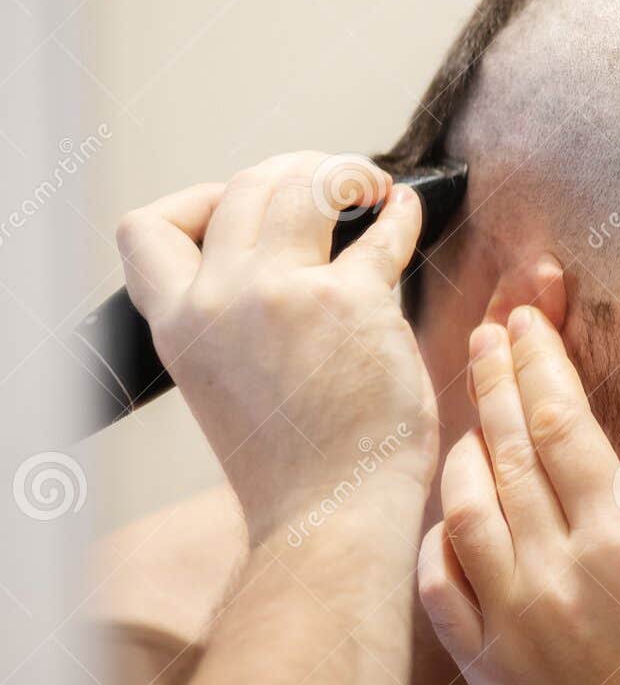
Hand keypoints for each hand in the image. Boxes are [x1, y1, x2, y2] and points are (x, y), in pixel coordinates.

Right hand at [115, 152, 439, 540]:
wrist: (330, 514)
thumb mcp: (224, 379)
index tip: (241, 209)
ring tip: (367, 187)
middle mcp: (221, 299)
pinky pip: (382, 230)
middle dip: (289, 170)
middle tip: (329, 186)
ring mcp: (285, 295)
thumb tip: (281, 252)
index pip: (148, 228)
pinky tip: (405, 212)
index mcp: (180, 324)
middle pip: (242, 186)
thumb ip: (235, 317)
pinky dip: (399, 211)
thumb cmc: (296, 461)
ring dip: (340, 172)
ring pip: (303, 184)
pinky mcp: (354, 303)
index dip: (197, 200)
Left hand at [416, 298, 619, 684]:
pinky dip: (442, 539)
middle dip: (495, 381)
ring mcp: (517, 627)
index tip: (524, 322)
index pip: (563, 423)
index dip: (538, 361)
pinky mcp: (490, 670)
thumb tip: (575, 435)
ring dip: (465, 453)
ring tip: (476, 421)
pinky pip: (442, 585)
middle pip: (509, 452)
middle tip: (486, 337)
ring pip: (464, 510)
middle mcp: (562, 577)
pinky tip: (454, 512)